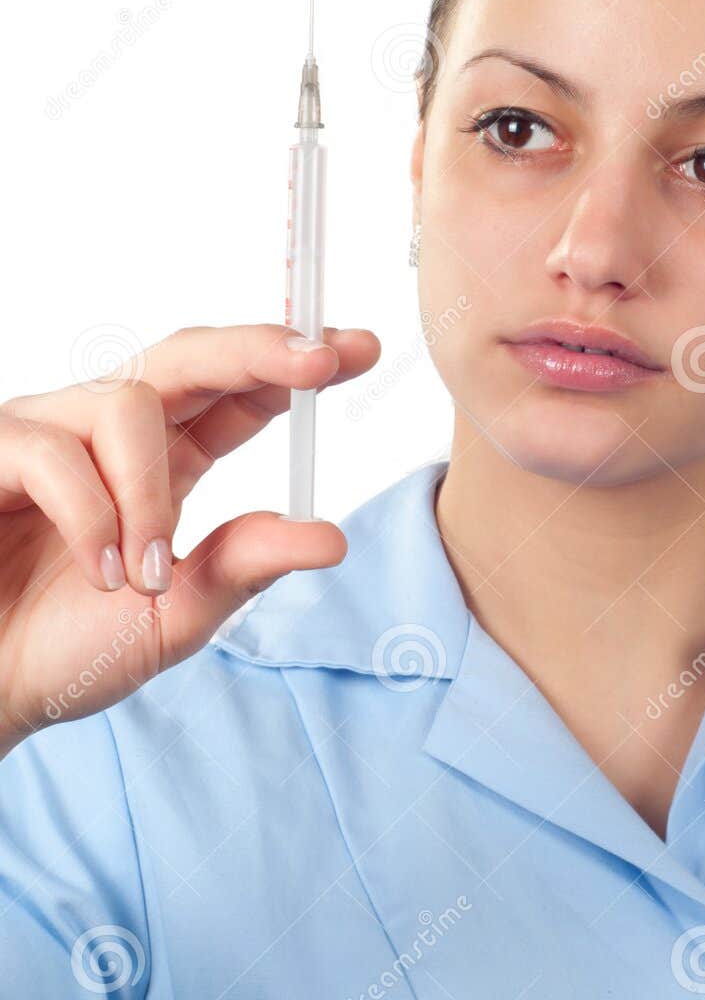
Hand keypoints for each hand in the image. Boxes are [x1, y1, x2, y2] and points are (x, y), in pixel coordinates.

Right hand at [0, 323, 379, 755]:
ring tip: (146, 576)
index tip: (360, 350)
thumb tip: (330, 537)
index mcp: (166, 463)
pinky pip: (54, 452)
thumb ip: (243, 568)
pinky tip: (101, 571)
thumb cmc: (67, 649)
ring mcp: (49, 432)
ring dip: (150, 496)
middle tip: (320, 363)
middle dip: (260, 350)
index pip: (238, 393)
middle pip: (191, 357)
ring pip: (129, 405)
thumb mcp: (177, 617)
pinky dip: (91, 518)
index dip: (293, 365)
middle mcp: (110, 434)